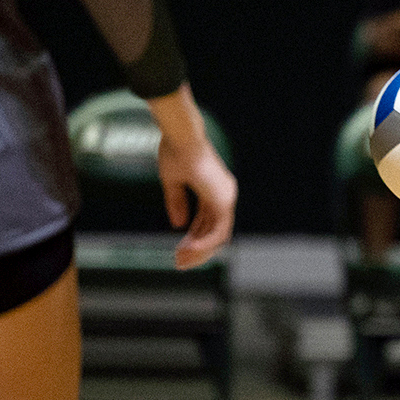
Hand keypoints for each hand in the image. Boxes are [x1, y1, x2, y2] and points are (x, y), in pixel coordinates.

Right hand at [146, 85, 236, 268]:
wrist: (181, 137)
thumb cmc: (175, 152)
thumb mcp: (173, 182)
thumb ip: (177, 203)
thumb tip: (178, 226)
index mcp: (214, 190)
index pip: (206, 222)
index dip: (192, 238)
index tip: (178, 250)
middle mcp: (224, 195)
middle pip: (213, 232)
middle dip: (196, 249)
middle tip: (178, 262)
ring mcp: (226, 198)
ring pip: (218, 235)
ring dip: (199, 250)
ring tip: (180, 260)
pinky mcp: (223, 200)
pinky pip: (218, 231)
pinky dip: (204, 243)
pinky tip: (190, 251)